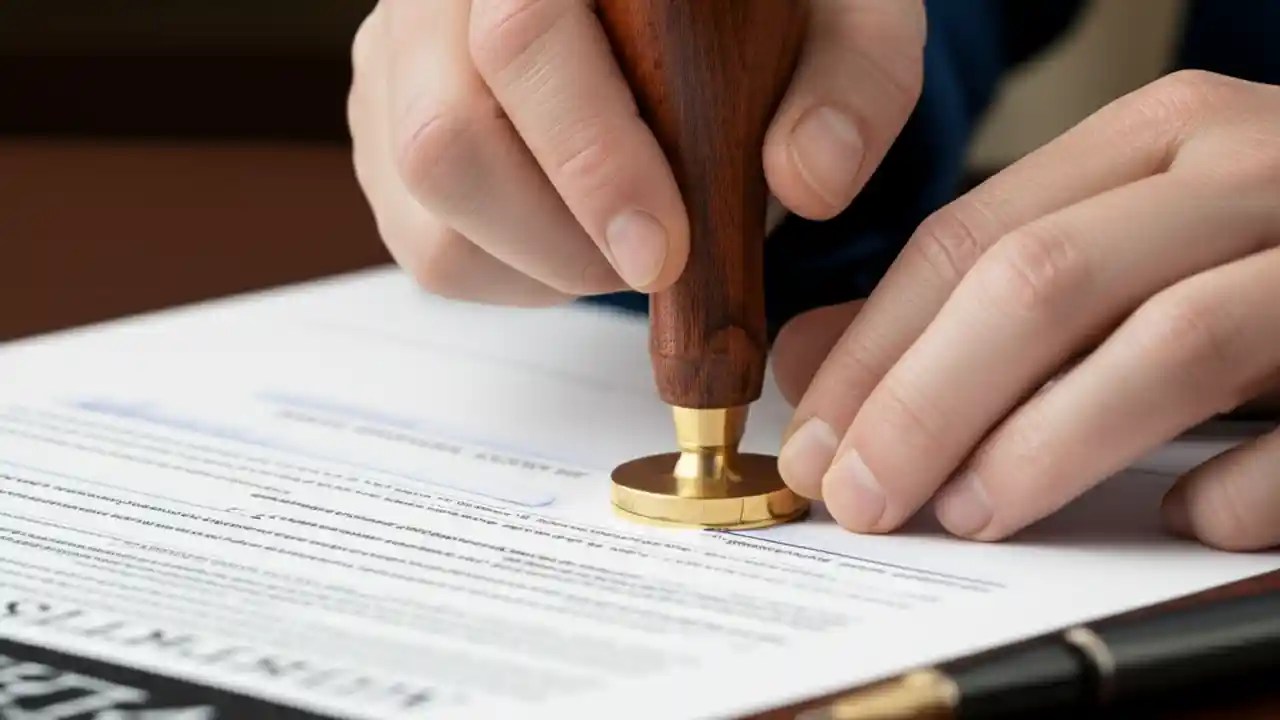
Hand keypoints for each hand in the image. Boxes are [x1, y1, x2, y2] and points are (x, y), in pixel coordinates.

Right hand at [347, 0, 924, 304]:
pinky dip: (513, 268)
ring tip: (628, 238)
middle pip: (444, 139)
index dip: (589, 157)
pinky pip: (425, 238)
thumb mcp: (844, 14)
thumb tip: (809, 178)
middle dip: (562, 238)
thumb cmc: (758, 2)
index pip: (521, 38)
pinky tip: (580, 234)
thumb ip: (853, 81)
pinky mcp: (385, 122)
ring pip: (424, 201)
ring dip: (541, 259)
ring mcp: (396, 55)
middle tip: (659, 265)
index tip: (667, 252)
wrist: (676, 2)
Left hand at [773, 71, 1279, 550]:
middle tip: (859, 498)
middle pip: (1040, 280)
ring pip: (1168, 344)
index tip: (815, 446)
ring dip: (1046, 445)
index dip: (875, 352)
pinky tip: (1179, 519)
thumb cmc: (1265, 256)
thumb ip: (974, 298)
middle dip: (926, 401)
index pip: (967, 238)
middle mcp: (1243, 170)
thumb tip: (810, 364)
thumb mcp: (1120, 246)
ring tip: (968, 515)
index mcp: (1155, 140)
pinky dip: (1233, 489)